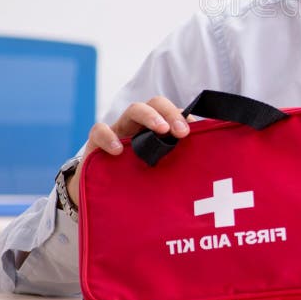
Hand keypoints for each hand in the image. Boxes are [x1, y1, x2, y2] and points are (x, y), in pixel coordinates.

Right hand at [66, 96, 190, 206]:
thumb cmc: (138, 177)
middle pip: (156, 104)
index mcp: (157, 128)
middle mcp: (140, 124)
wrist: (102, 195)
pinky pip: (100, 130)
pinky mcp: (96, 143)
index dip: (182, 116)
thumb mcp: (160, 168)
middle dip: (170, 113)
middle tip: (181, 132)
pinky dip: (109, 137)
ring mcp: (119, 130)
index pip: (172, 111)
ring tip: (161, 130)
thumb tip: (203, 151)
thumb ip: (178, 157)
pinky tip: (118, 150)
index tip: (190, 131)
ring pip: (134, 110)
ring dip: (149, 116)